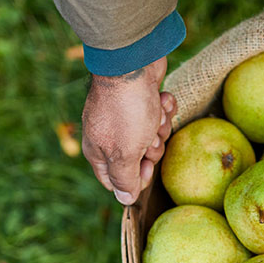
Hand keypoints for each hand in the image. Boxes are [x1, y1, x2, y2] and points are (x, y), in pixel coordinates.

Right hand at [81, 56, 175, 204]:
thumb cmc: (126, 110)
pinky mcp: (144, 100)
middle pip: (139, 160)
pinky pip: (160, 114)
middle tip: (149, 135)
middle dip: (151, 148)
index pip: (115, 181)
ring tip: (155, 113)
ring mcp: (127, 117)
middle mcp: (110, 135)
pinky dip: (164, 108)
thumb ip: (124, 178)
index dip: (134, 179)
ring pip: (153, 137)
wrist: (134, 62)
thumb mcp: (125, 153)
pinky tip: (161, 98)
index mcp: (99, 151)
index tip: (146, 169)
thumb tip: (124, 200)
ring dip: (160, 126)